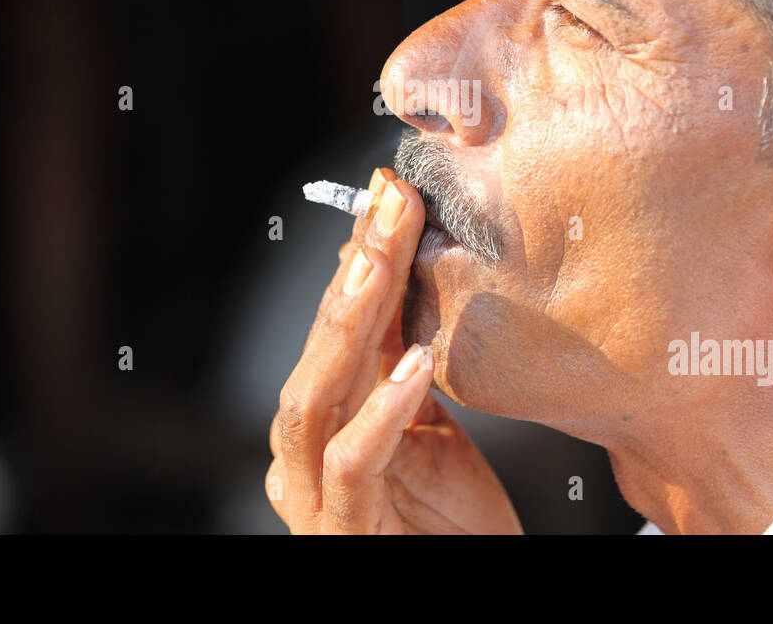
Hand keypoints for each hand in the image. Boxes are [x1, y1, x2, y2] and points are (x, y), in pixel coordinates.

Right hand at [267, 168, 521, 533]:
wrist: (470, 579)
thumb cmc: (451, 516)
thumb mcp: (428, 419)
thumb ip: (400, 354)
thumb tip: (390, 264)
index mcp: (322, 417)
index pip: (336, 324)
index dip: (360, 256)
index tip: (392, 193)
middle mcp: (303, 452)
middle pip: (319, 349)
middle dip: (355, 272)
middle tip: (391, 205)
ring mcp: (312, 495)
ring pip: (312, 400)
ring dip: (347, 327)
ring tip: (382, 267)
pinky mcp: (342, 531)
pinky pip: (352, 465)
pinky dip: (380, 411)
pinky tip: (414, 365)